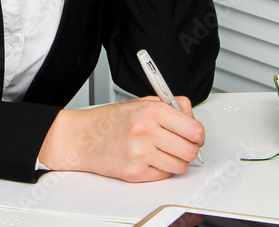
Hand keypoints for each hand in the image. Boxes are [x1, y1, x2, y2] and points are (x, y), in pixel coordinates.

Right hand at [37, 96, 203, 181]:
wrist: (81, 137)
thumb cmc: (108, 120)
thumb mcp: (139, 103)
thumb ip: (169, 107)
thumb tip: (191, 116)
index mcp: (151, 111)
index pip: (193, 129)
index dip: (197, 134)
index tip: (194, 136)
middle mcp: (146, 131)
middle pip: (190, 150)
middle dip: (188, 149)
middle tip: (180, 145)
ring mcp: (140, 154)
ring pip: (180, 166)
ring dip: (174, 161)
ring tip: (161, 152)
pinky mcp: (134, 172)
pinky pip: (163, 176)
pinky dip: (159, 170)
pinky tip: (147, 159)